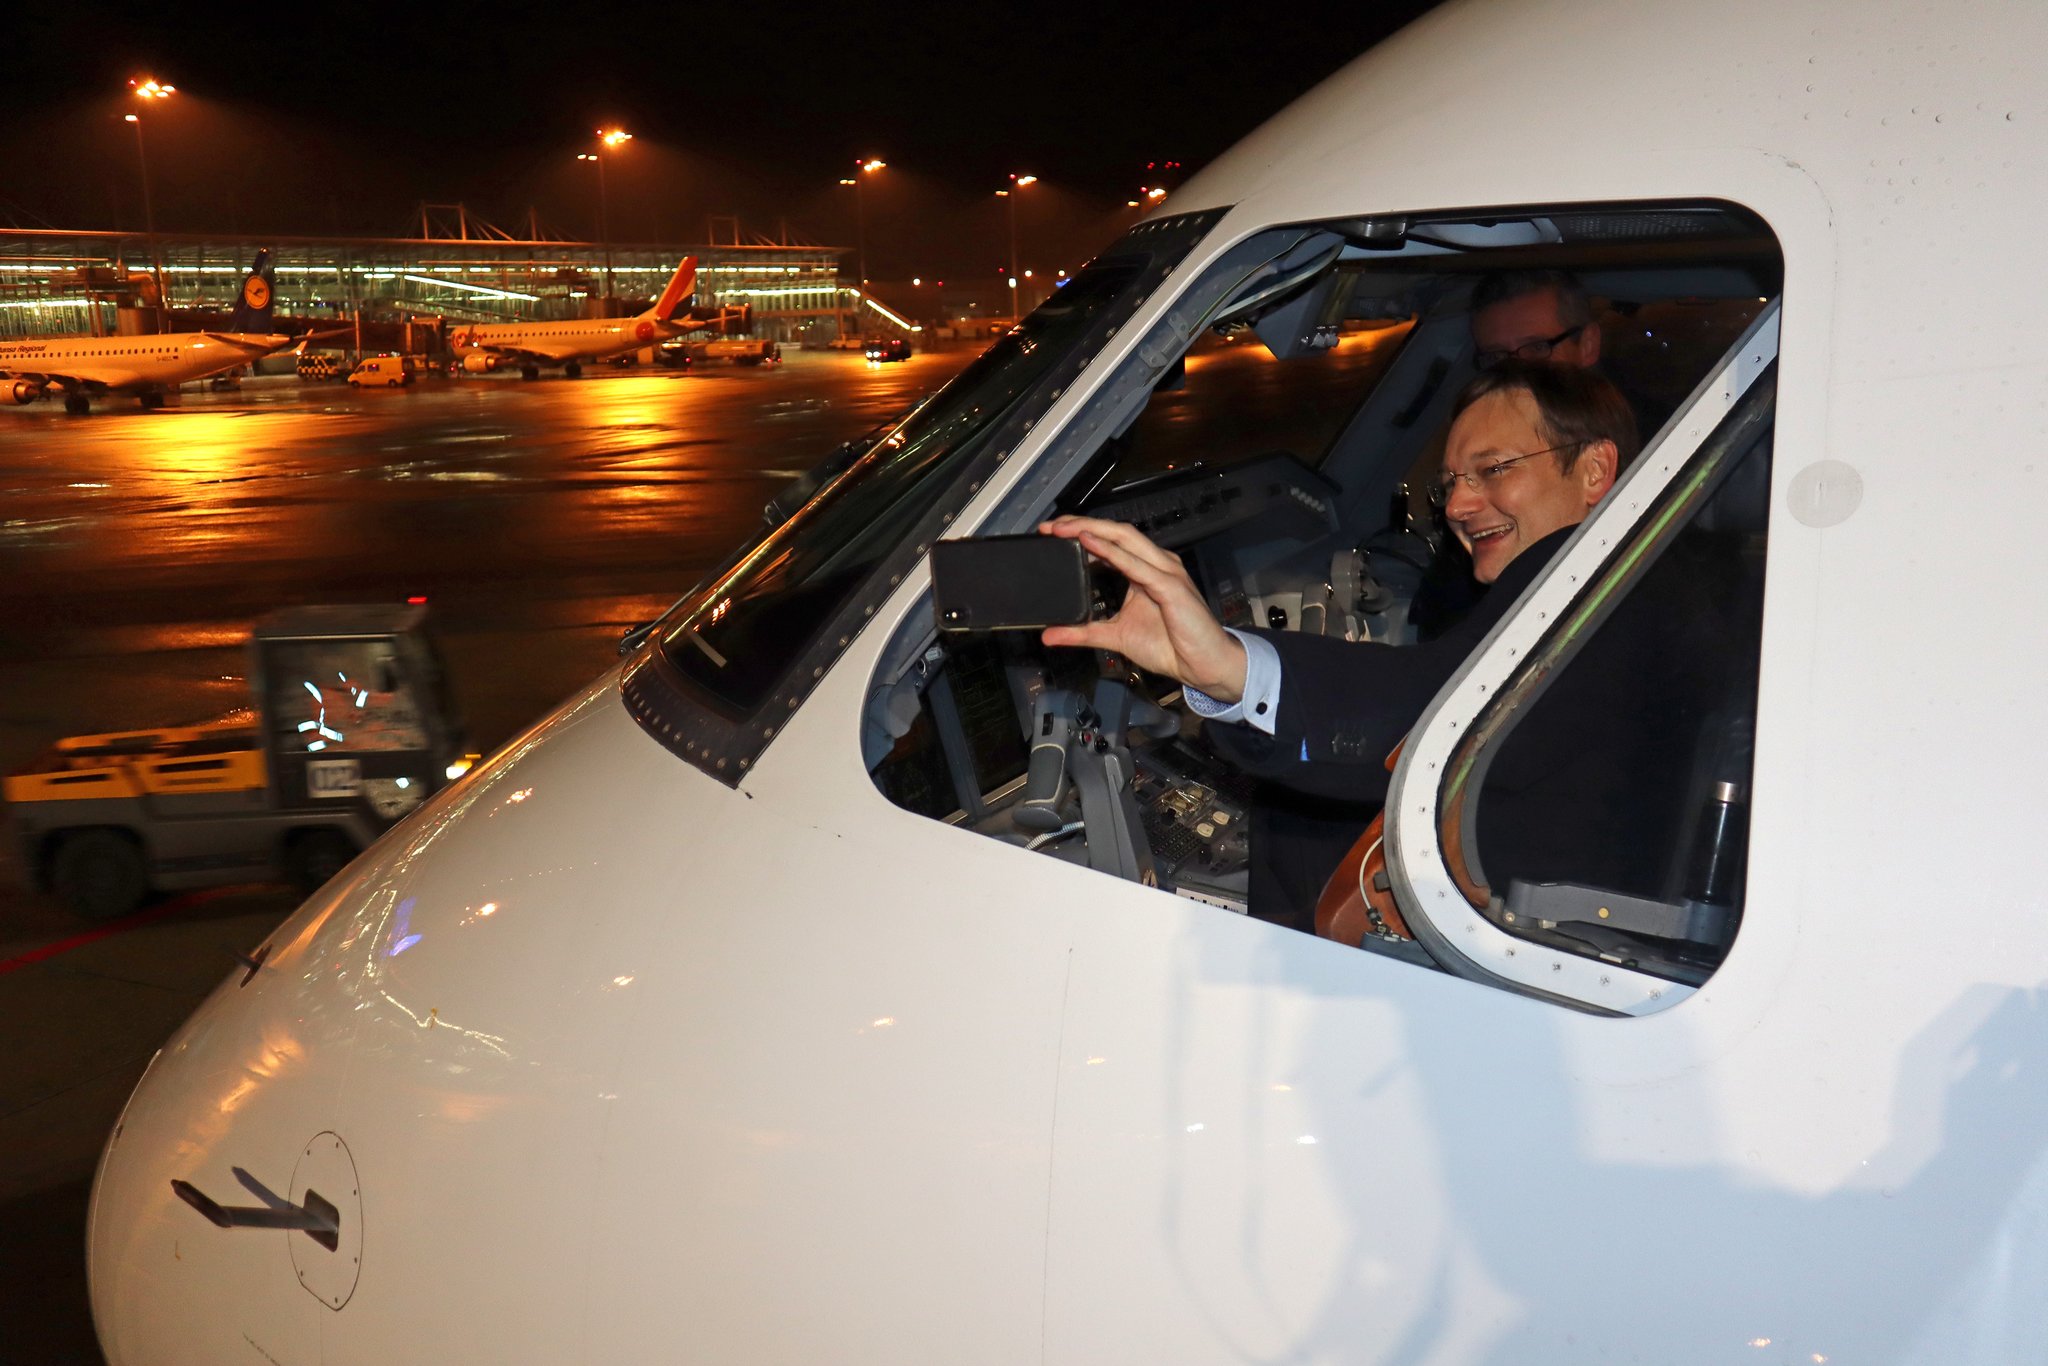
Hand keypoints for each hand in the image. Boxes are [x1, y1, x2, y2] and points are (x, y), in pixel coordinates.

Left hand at [1038, 516, 1248, 702]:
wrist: (1204, 665)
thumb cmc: (1171, 646)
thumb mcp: (1115, 637)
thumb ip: (1083, 632)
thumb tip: (1049, 636)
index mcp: (1144, 570)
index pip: (1111, 542)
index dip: (1082, 532)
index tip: (1052, 533)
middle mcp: (1156, 563)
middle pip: (1116, 532)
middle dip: (1081, 524)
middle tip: (1051, 526)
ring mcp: (1165, 571)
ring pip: (1126, 539)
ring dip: (1093, 531)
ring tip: (1064, 529)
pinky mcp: (1170, 586)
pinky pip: (1137, 565)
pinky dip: (1112, 553)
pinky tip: (1090, 544)